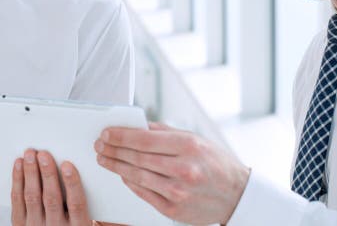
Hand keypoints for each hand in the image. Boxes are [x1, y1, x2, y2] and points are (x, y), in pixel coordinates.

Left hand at [94, 122, 249, 224]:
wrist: (236, 195)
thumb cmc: (213, 162)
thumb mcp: (194, 139)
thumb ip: (163, 132)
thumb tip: (135, 126)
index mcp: (188, 146)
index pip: (144, 139)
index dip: (120, 136)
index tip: (106, 133)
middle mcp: (183, 169)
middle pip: (137, 158)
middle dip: (113, 150)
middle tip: (99, 145)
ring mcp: (178, 192)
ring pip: (137, 176)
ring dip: (116, 166)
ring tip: (104, 159)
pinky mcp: (174, 210)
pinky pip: (144, 193)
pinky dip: (130, 182)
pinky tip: (122, 174)